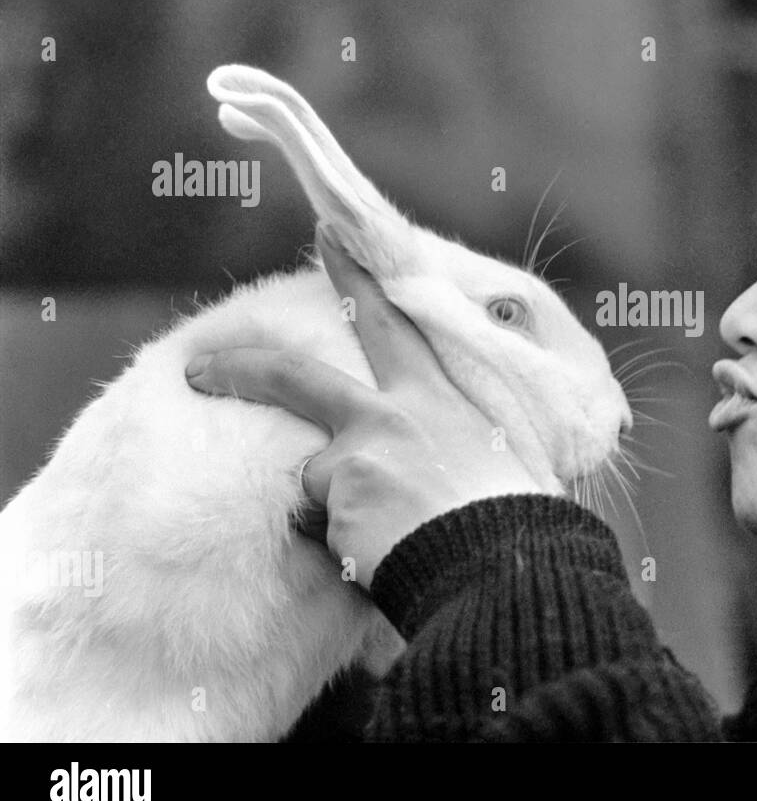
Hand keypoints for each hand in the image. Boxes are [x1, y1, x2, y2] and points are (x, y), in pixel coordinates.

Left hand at [184, 224, 552, 589]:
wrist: (503, 566)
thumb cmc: (515, 519)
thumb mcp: (500, 454)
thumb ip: (455, 440)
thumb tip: (438, 457)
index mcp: (438, 396)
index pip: (390, 320)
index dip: (356, 274)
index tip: (327, 233)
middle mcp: (392, 413)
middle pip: (295, 377)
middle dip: (240, 369)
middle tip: (197, 370)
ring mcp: (357, 454)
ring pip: (319, 478)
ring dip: (340, 511)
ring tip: (395, 541)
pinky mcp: (337, 499)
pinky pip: (320, 529)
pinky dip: (342, 547)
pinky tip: (386, 557)